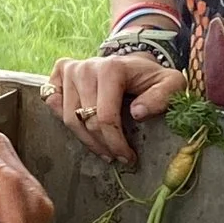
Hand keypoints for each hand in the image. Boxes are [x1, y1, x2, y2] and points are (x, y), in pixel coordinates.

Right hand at [45, 49, 182, 163]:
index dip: (115, 143)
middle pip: (85, 120)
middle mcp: (85, 67)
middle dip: (102, 145)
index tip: (128, 158)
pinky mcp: (58, 74)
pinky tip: (85, 129)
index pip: (105, 116)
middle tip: (117, 158)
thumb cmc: (152, 79)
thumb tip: (137, 113)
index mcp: (111, 68)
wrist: (134, 64)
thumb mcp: (171, 85)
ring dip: (86, 140)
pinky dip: (67, 121)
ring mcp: (69, 70)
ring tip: (104, 150)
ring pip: (68, 118)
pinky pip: (52, 104)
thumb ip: (161, 97)